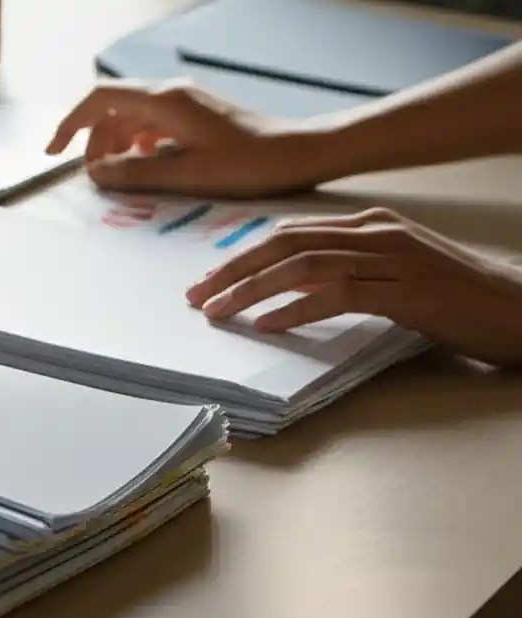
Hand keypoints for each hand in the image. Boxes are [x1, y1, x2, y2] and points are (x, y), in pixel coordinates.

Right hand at [45, 79, 329, 198]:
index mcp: (164, 101)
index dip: (70, 123)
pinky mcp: (197, 116)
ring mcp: (185, 103)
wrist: (300, 153)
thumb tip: (96, 174)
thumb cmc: (249, 164)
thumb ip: (136, 174)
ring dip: (114, 143)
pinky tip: (145, 166)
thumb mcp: (186, 175)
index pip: (99, 99)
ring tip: (114, 175)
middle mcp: (171, 94)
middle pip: (112, 108)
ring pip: (131, 117)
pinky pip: (152, 124)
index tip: (54, 151)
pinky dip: (136, 143)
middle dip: (92, 140)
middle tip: (92, 176)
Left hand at [185, 207, 521, 367]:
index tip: (208, 280)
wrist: (521, 309)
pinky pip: (339, 295)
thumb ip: (344, 272)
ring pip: (304, 266)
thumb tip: (287, 288)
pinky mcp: (408, 292)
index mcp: (369, 225)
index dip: (242, 255)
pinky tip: (268, 324)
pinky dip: (297, 309)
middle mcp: (377, 233)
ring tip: (219, 312)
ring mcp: (394, 259)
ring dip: (253, 290)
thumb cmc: (455, 299)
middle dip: (234, 270)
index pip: (289, 232)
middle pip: (286, 243)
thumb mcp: (392, 274)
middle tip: (197, 297)